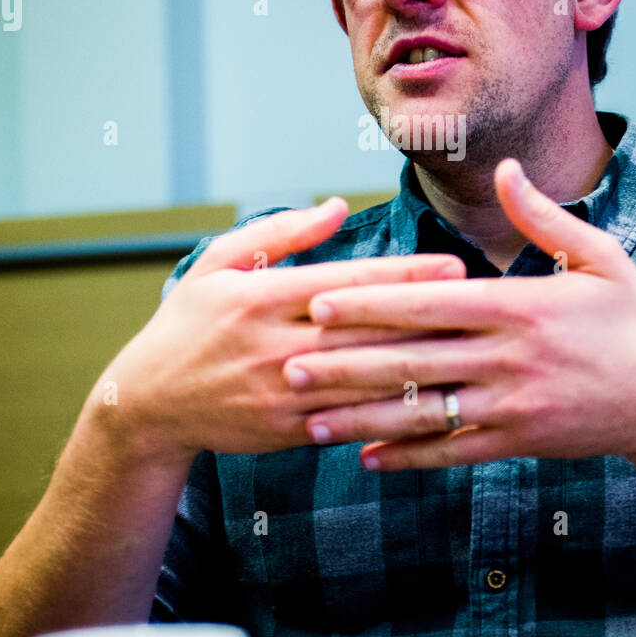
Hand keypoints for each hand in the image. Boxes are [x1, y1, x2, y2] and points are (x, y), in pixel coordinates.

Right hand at [87, 198, 466, 465]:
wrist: (149, 403)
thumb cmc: (190, 322)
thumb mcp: (220, 265)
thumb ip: (281, 235)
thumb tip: (336, 206)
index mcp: (264, 297)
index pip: (348, 282)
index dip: (404, 273)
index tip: (454, 263)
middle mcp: (277, 345)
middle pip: (368, 332)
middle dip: (431, 319)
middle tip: (486, 307)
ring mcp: (284, 392)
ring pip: (367, 380)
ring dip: (424, 368)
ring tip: (475, 355)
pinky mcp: (287, 430)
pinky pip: (352, 421)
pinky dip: (393, 414)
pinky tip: (435, 405)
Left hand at [283, 161, 635, 476]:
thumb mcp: (600, 258)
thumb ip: (543, 217)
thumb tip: (505, 168)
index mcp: (522, 306)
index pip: (431, 302)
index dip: (371, 304)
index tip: (320, 302)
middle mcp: (510, 359)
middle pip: (413, 360)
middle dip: (346, 363)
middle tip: (287, 362)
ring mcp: (513, 406)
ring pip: (423, 412)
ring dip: (362, 417)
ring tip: (309, 417)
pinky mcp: (520, 443)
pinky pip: (453, 452)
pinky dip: (408, 456)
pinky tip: (367, 456)